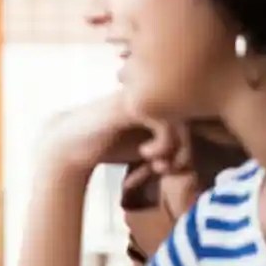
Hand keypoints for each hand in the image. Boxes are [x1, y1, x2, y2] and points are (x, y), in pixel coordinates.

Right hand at [43, 92, 190, 177]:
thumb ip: (170, 145)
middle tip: (168, 171)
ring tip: (158, 166)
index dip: (187, 147)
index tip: (170, 168)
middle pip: (191, 119)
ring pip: (182, 120)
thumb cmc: (108, 146)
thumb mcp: (146, 147)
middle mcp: (150, 93)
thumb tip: (197, 159)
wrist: (69, 145)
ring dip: (175, 151)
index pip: (190, 118)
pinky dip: (163, 145)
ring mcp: (140, 96)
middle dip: (184, 152)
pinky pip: (166, 122)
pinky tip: (145, 155)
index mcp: (155, 99)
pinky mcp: (131, 105)